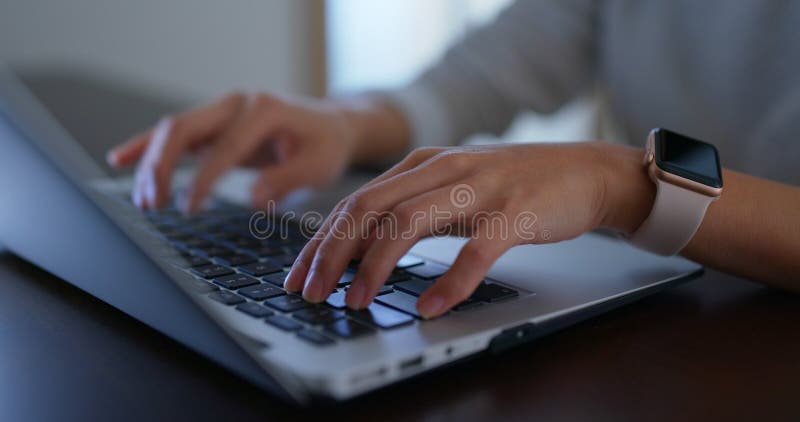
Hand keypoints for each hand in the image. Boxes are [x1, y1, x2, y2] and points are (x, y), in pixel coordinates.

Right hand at [107, 92, 365, 211]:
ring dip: (152, 163)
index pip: (225, 145)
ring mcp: (222, 111)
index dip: (203, 178)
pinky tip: (121, 160)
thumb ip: (287, 179)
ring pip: (174, 130)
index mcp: (264, 109)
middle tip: (153, 204)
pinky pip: (176, 133)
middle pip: (184, 127)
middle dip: (162, 165)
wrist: (331, 126)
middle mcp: (237, 103)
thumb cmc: (325, 145)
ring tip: (145, 202)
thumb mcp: (318, 165)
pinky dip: (147, 145)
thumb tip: (255, 200)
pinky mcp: (214, 125)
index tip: (188, 207)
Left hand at [284, 142, 654, 317]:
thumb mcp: (453, 189)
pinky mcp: (514, 212)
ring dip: (374, 266)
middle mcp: (443, 170)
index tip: (298, 276)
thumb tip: (361, 249)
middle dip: (332, 254)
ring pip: (409, 224)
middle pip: (369, 209)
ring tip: (355, 301)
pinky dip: (448, 282)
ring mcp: (478, 188)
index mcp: (422, 164)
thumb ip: (411, 209)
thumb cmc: (514, 186)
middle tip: (311, 293)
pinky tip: (430, 308)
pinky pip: (474, 251)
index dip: (321, 241)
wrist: (585, 172)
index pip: (356, 202)